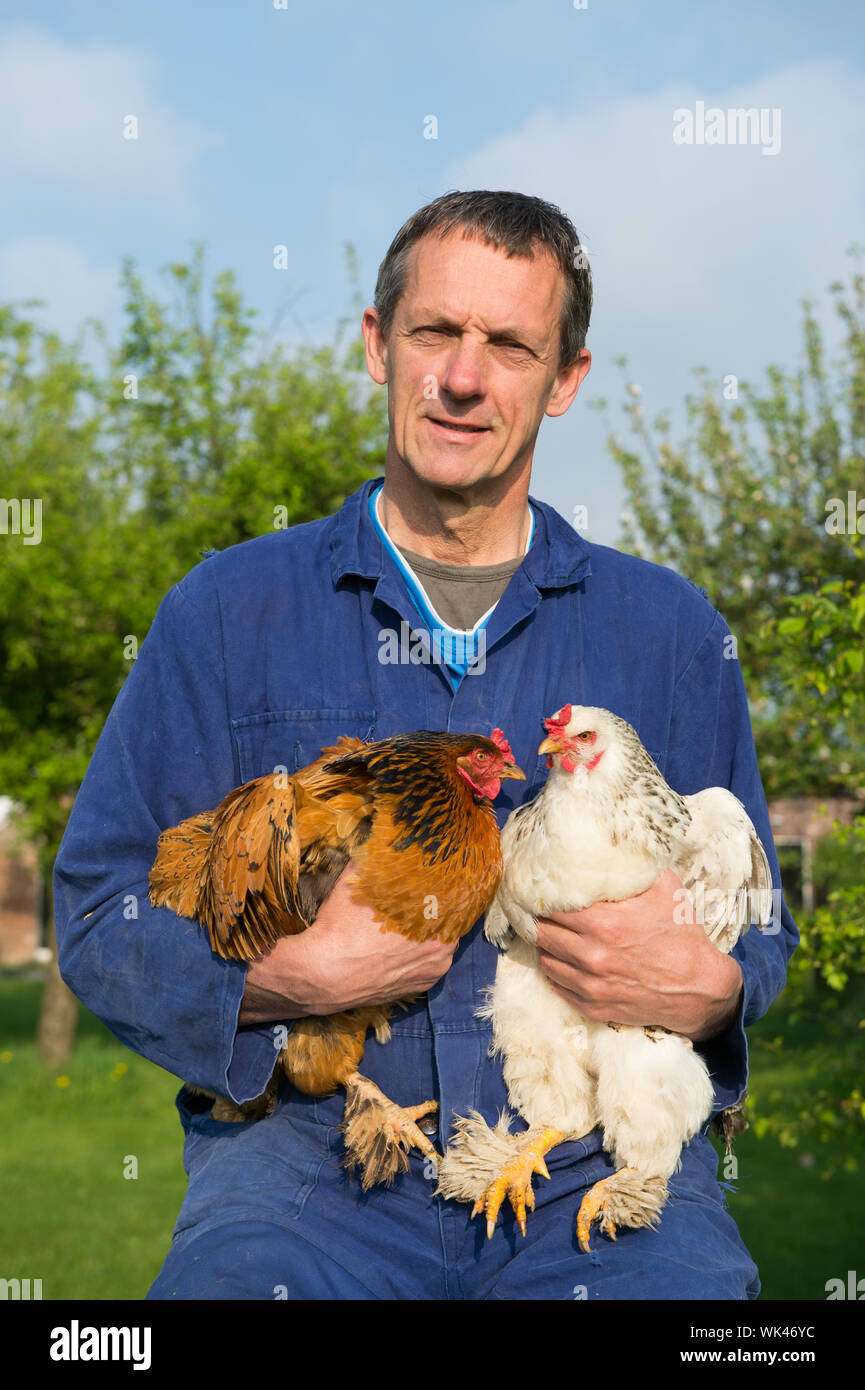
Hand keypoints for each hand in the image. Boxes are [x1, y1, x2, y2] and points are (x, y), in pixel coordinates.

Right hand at [238, 864, 456, 1022]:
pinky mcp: (418, 990)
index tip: (434, 876)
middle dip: (433, 909)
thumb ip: (376, 858)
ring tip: (404, 923)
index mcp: (438, 921)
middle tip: (415, 898)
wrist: (321, 975)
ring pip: (436, 944)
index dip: (443, 885)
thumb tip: (381, 835)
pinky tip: (396, 946)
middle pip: (446, 921)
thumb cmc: (342, 926)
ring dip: (425, 933)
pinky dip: (416, 955)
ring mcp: (431, 974)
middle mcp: (443, 951)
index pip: (454, 897)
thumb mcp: (357, 878)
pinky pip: (424, 965)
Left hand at [535, 869, 743, 1041]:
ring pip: (546, 960)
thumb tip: (612, 847)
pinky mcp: (594, 1006)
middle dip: (539, 920)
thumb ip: (635, 868)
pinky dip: (556, 971)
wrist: (700, 988)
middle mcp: (592, 954)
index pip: (551, 906)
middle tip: (539, 911)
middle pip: (542, 933)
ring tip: (551, 934)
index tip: (541, 891)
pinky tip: (562, 960)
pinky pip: (557, 986)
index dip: (542, 897)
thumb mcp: (665, 890)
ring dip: (546, 946)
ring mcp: (591, 984)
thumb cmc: (682, 935)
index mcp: (604, 923)